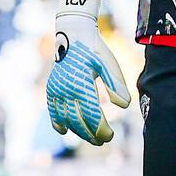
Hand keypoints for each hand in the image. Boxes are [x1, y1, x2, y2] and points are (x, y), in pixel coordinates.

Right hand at [46, 0, 130, 145]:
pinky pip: (52, 110)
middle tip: (103, 141)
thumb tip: (124, 106)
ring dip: (77, 131)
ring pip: (65, 119)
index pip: (92, 116)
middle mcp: (66, 91)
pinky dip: (57, 122)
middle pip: (79, 122)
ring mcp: (56, 90)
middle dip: (91, 135)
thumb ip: (116, 86)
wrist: (73, 34)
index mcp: (82, 86)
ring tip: (90, 138)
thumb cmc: (95, 50)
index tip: (111, 136)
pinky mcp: (51, 88)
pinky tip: (63, 131)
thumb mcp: (109, 65)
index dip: (101, 130)